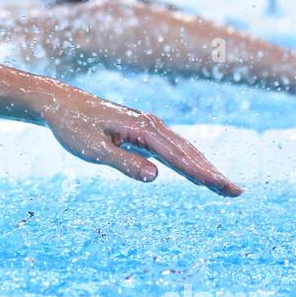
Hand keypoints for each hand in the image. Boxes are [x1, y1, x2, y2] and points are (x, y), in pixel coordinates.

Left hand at [43, 90, 242, 196]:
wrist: (59, 104)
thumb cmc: (72, 126)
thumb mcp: (92, 149)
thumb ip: (123, 163)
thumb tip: (155, 177)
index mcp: (141, 128)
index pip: (177, 156)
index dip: (201, 174)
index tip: (222, 187)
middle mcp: (151, 124)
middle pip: (188, 152)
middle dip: (212, 172)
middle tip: (236, 192)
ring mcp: (148, 127)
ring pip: (183, 149)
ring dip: (204, 168)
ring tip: (225, 188)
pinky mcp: (142, 131)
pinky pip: (172, 149)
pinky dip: (189, 162)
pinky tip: (197, 175)